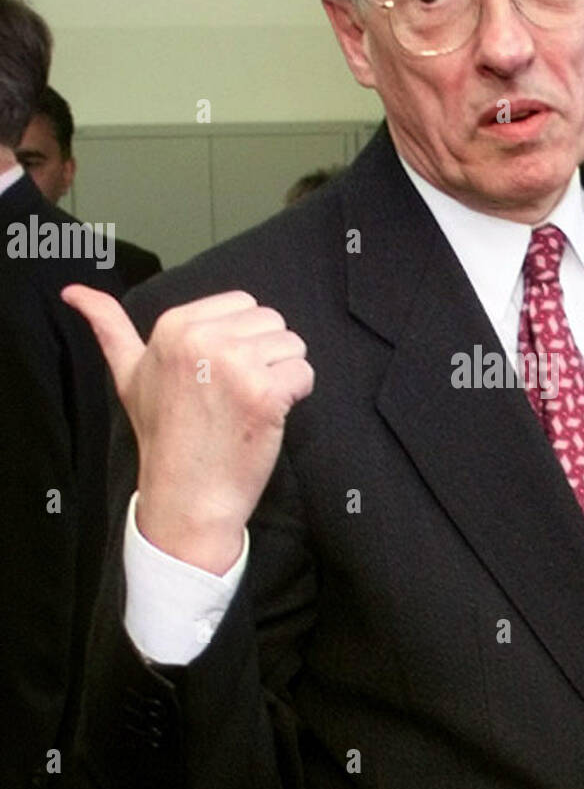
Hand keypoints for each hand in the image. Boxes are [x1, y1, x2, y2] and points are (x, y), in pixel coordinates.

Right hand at [61, 286, 313, 573]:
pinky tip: (266, 419)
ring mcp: (235, 365)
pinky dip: (296, 397)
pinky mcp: (265, 393)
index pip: (244, 303)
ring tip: (247, 407)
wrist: (186, 496)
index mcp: (174, 325)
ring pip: (293, 345)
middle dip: (265, 356)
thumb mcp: (128, 374)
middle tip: (234, 396)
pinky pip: (304, 374)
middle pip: (272, 321)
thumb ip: (108, 327)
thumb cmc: (164, 436)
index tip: (217, 377)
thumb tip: (73, 291)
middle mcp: (203, 338)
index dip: (242, 341)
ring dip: (282, 376)